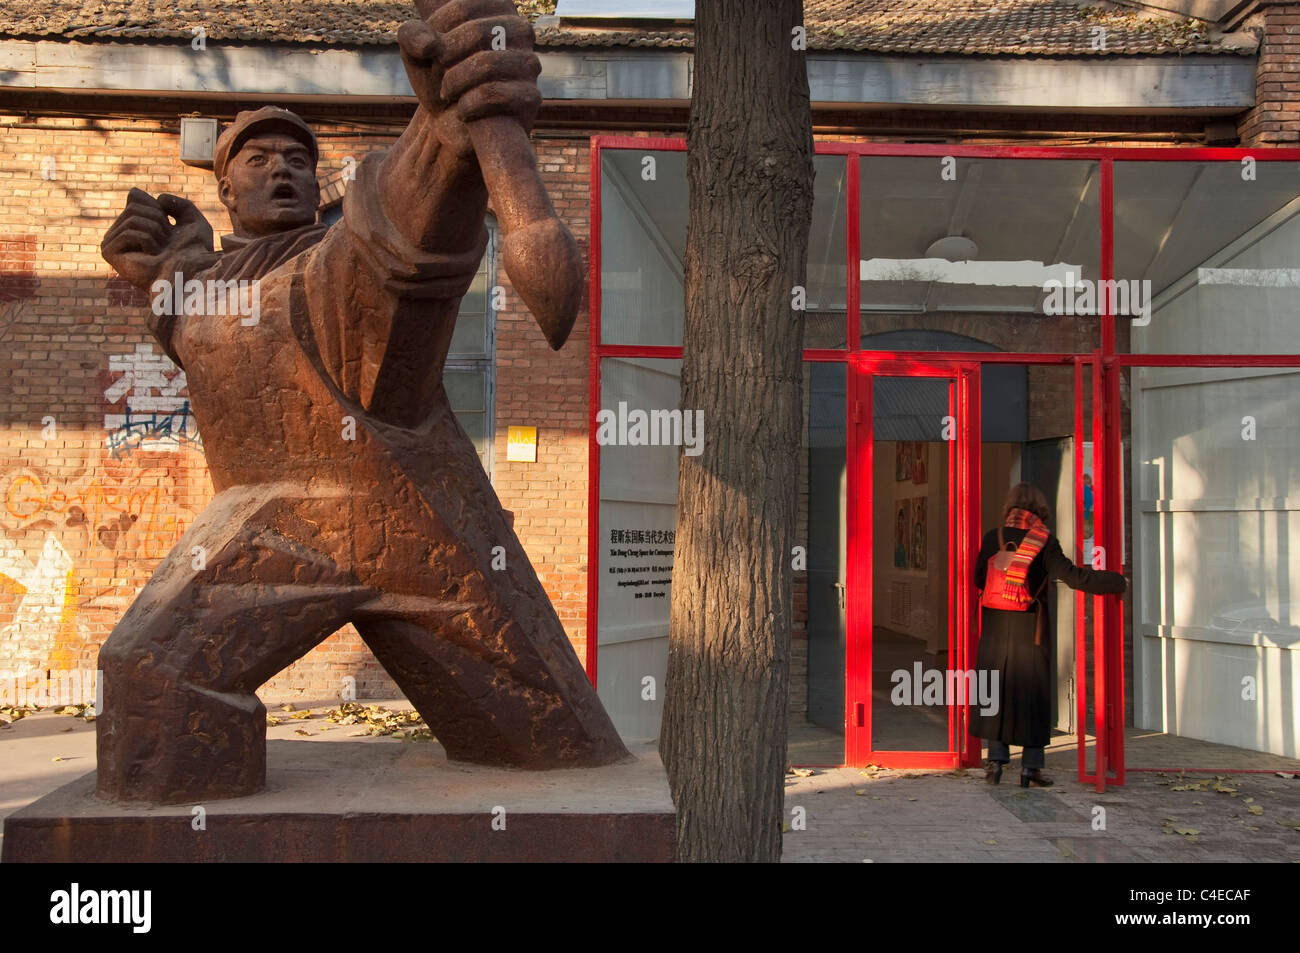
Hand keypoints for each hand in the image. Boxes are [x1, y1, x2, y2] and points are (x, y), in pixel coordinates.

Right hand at [102, 189, 213, 287]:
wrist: (193, 275)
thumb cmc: (194, 251)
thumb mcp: (192, 219)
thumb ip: (175, 202)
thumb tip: (137, 193)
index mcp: (136, 225)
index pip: (135, 195)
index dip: (158, 207)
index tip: (170, 226)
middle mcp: (120, 232)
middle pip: (133, 205)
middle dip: (157, 219)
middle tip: (167, 241)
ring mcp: (111, 243)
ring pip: (131, 217)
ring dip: (155, 231)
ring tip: (161, 249)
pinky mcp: (108, 252)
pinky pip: (127, 232)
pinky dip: (147, 240)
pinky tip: (153, 255)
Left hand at [397, 0, 542, 154]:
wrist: (454, 123)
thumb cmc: (439, 77)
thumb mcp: (416, 53)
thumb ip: (412, 35)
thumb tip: (431, 45)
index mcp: (497, 8)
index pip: (464, 7)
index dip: (437, 28)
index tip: (428, 49)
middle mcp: (520, 30)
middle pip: (477, 32)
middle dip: (446, 57)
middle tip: (438, 73)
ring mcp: (529, 63)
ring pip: (487, 64)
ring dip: (455, 82)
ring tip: (447, 92)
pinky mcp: (531, 96)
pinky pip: (496, 94)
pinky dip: (469, 105)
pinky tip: (462, 111)